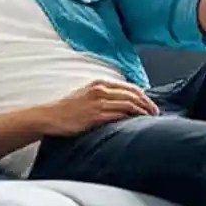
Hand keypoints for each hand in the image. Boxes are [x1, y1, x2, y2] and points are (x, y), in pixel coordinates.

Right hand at [36, 79, 158, 136]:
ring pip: (128, 103)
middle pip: (132, 94)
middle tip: (155, 112)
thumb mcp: (86, 95)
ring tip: (150, 118)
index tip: (150, 104)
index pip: (129, 87)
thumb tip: (122, 102)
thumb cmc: (67, 109)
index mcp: (99, 83)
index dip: (143, 96)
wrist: (50, 117)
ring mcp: (97, 102)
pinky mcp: (95, 115)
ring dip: (142, 111)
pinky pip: (119, 115)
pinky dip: (131, 117)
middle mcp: (100, 90)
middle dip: (147, 103)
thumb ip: (103, 95)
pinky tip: (137, 122)